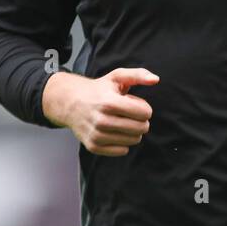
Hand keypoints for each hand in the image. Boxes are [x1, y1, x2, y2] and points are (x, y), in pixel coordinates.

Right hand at [42, 68, 157, 156]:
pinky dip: (123, 142)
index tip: (133, 104)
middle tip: (128, 114)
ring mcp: (97, 135)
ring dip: (132, 131)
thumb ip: (138, 75)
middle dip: (140, 120)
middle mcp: (102, 121)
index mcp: (109, 103)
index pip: (145, 113)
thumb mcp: (117, 76)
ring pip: (134, 140)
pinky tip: (114, 132)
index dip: (144, 108)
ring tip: (120, 121)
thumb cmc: (98, 89)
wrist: (71, 102)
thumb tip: (156, 79)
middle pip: (141, 128)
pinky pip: (122, 151)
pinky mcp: (93, 146)